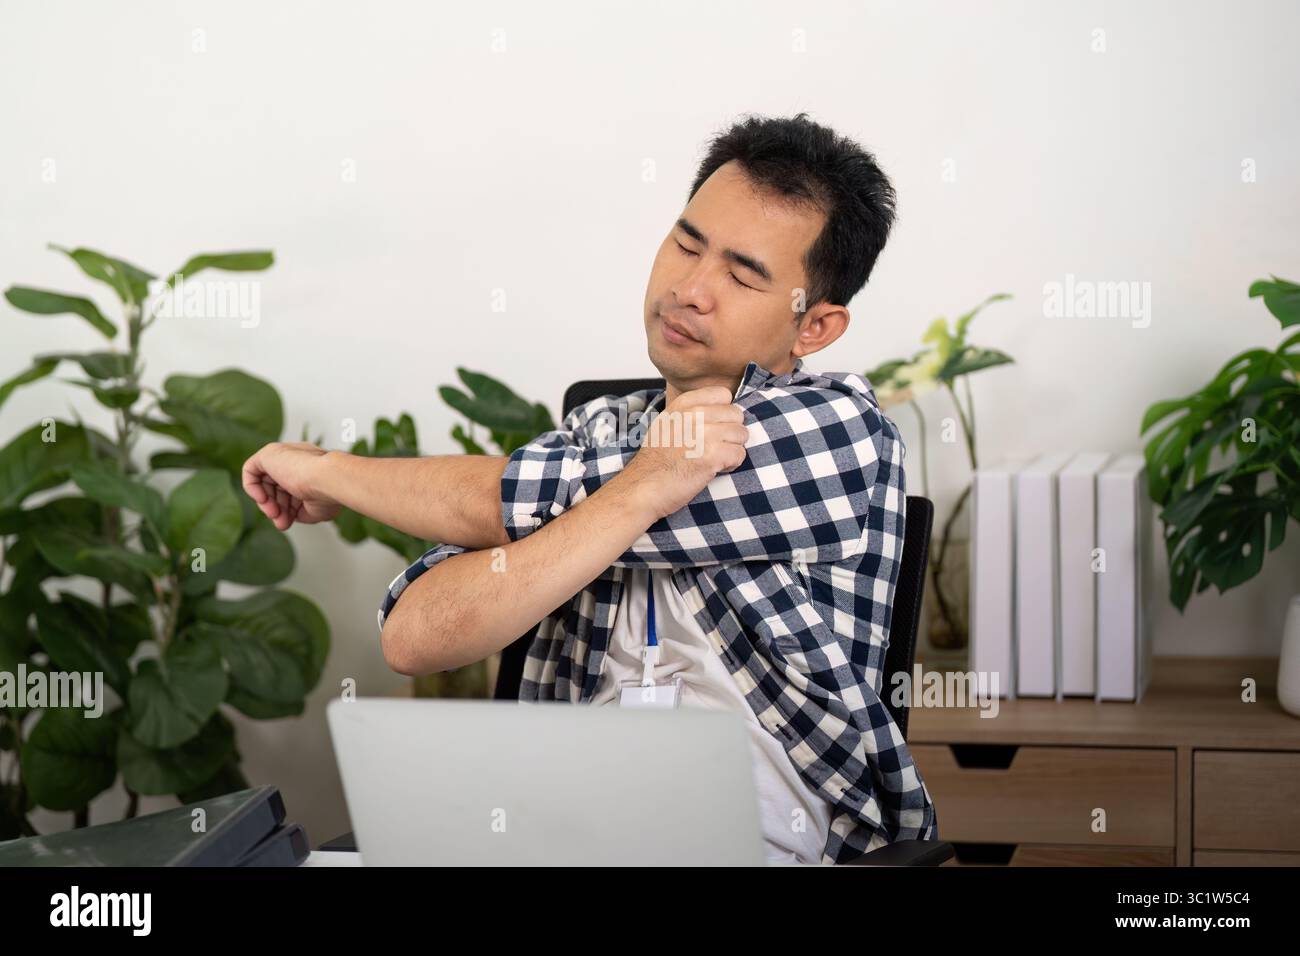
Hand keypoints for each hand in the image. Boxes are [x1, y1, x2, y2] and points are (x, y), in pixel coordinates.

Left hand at [241, 441, 338, 529]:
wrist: (329, 480)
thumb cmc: (329, 494)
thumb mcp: (315, 509)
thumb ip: (300, 510)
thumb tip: (287, 517)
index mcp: (312, 468)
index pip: (292, 489)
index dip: (288, 509)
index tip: (291, 520)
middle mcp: (298, 460)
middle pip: (277, 487)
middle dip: (278, 508)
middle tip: (281, 521)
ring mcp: (284, 455)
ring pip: (265, 482)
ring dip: (267, 504)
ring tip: (274, 515)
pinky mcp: (269, 453)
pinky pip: (250, 470)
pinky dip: (252, 488)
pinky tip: (263, 499)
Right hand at [618, 386, 748, 520]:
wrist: (644, 486)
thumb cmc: (657, 459)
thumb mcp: (667, 422)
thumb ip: (691, 411)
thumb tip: (721, 409)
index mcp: (684, 404)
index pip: (723, 394)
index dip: (723, 412)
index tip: (713, 426)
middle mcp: (695, 414)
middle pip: (736, 415)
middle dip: (730, 432)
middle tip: (714, 446)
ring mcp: (705, 434)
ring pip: (741, 434)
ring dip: (732, 449)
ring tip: (714, 458)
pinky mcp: (713, 456)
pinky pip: (740, 454)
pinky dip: (731, 464)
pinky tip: (714, 469)